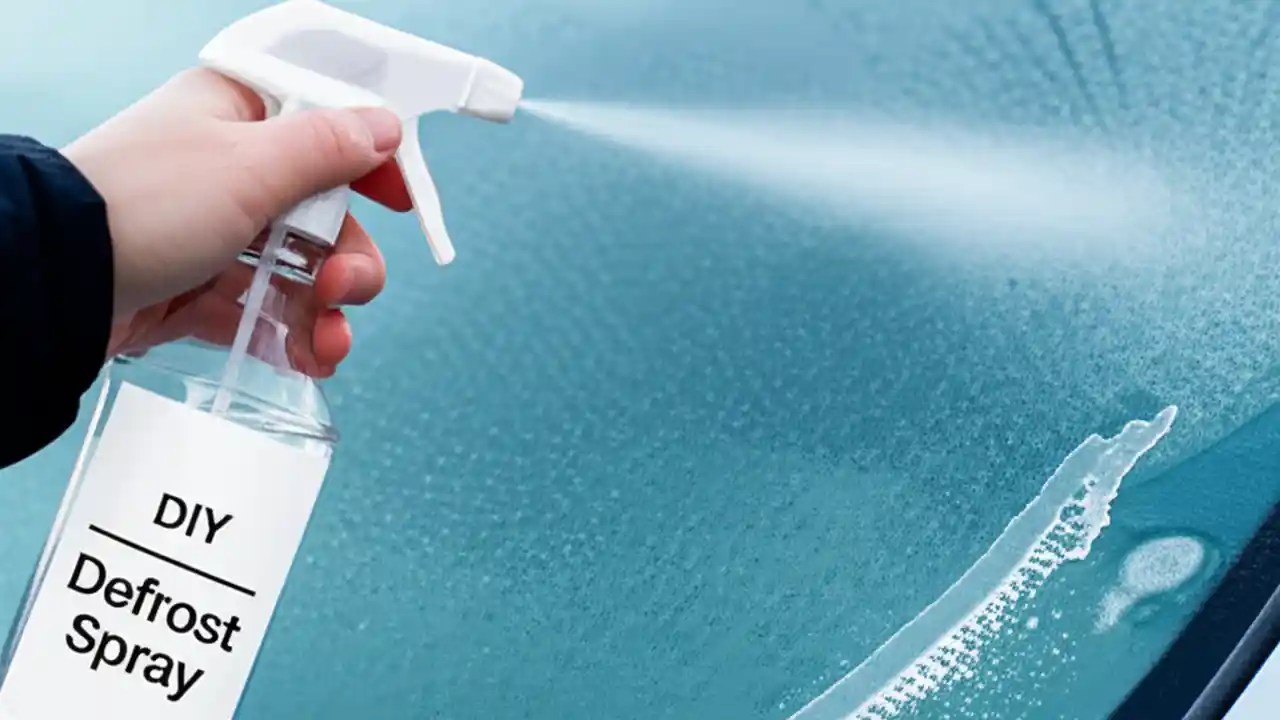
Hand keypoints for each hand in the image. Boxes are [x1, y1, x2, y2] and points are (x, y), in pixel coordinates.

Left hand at [63, 68, 411, 376]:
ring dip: (327, 309)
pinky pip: (260, 309)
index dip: (368, 163)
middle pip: (320, 212)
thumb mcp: (252, 165)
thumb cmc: (143, 204)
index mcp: (235, 117)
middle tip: (346, 287)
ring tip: (330, 343)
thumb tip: (383, 127)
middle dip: (347, 259)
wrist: (56, 283)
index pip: (322, 127)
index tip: (400, 197)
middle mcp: (225, 170)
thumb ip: (328, 148)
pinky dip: (288, 334)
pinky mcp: (194, 288)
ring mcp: (209, 232)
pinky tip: (308, 357)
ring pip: (296, 269)